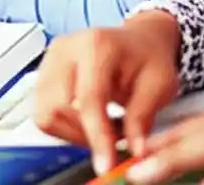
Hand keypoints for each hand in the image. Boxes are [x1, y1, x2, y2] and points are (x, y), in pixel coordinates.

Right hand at [34, 10, 182, 173]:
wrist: (139, 40)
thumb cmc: (148, 58)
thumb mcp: (159, 84)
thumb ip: (142, 116)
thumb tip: (133, 149)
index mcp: (97, 45)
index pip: (88, 98)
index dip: (96, 136)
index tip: (107, 163)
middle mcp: (66, 49)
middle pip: (57, 108)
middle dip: (82, 136)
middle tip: (111, 141)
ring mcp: (50, 59)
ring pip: (45, 114)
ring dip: (71, 133)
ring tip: (101, 129)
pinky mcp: (43, 72)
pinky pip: (44, 112)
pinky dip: (64, 126)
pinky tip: (88, 121)